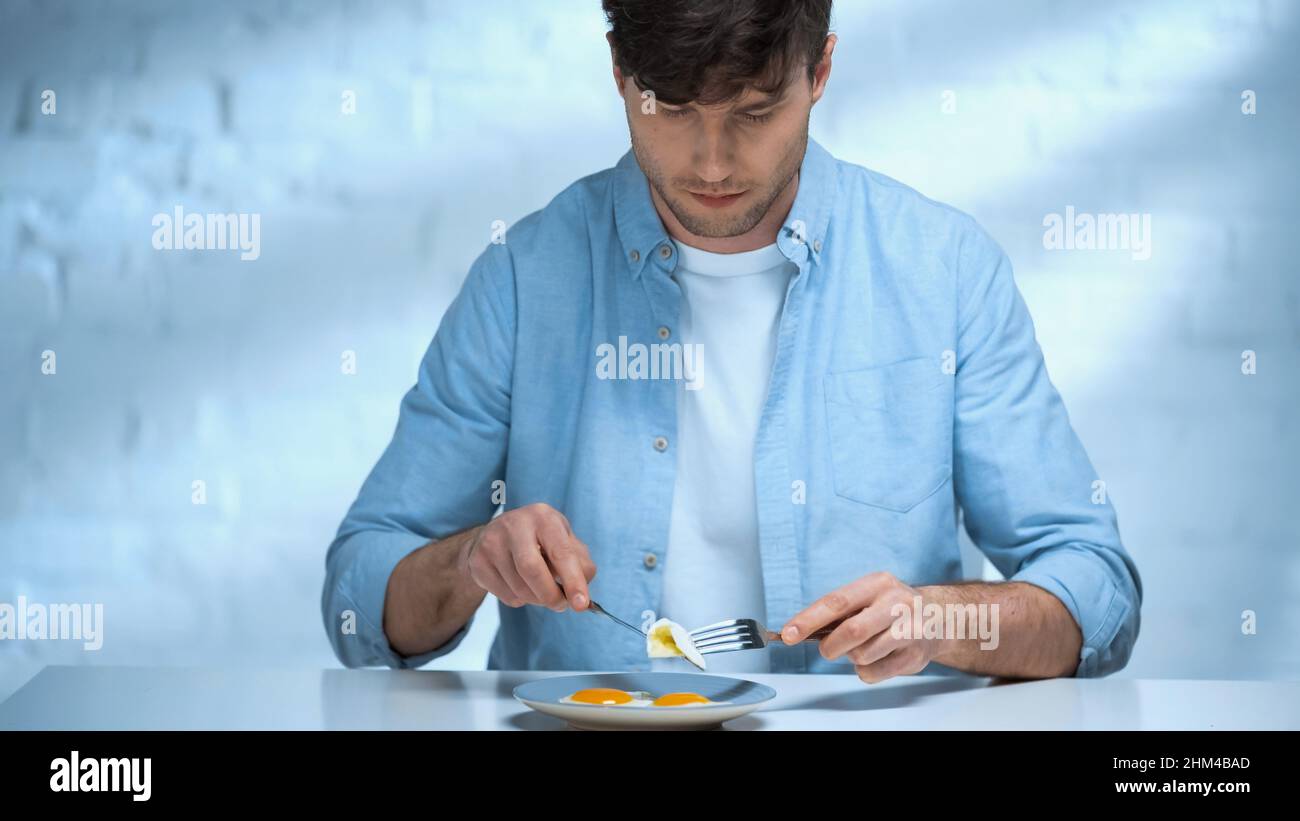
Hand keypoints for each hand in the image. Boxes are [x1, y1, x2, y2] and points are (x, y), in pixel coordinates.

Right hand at [457, 503, 595, 611]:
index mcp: (543, 517)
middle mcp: (515, 524)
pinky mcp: (478, 561)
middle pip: (532, 570)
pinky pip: (505, 595)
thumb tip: (582, 597)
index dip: (573, 581)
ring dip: (536, 599)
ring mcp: (491, 542)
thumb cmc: (540, 540)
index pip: (561, 552)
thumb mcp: (564, 542)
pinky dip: (520, 600)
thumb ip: (581, 566)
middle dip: (550, 595)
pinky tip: (521, 585)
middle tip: (561, 605)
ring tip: (541, 590)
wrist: (495, 535)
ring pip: (519, 588)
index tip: (581, 604)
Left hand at [781, 572, 938, 683]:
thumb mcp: (868, 596)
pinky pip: (874, 673)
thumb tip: (799, 630)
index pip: (836, 602)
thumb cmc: (891, 607)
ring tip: (864, 648)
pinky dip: (866, 671)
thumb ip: (839, 611)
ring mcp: (910, 629)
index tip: (788, 634)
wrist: (939, 618)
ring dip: (853, 657)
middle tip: (827, 650)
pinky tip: (879, 658)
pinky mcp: (915, 655)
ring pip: (863, 655)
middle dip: (831, 646)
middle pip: (853, 631)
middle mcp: (897, 603)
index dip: (809, 619)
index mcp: (878, 583)